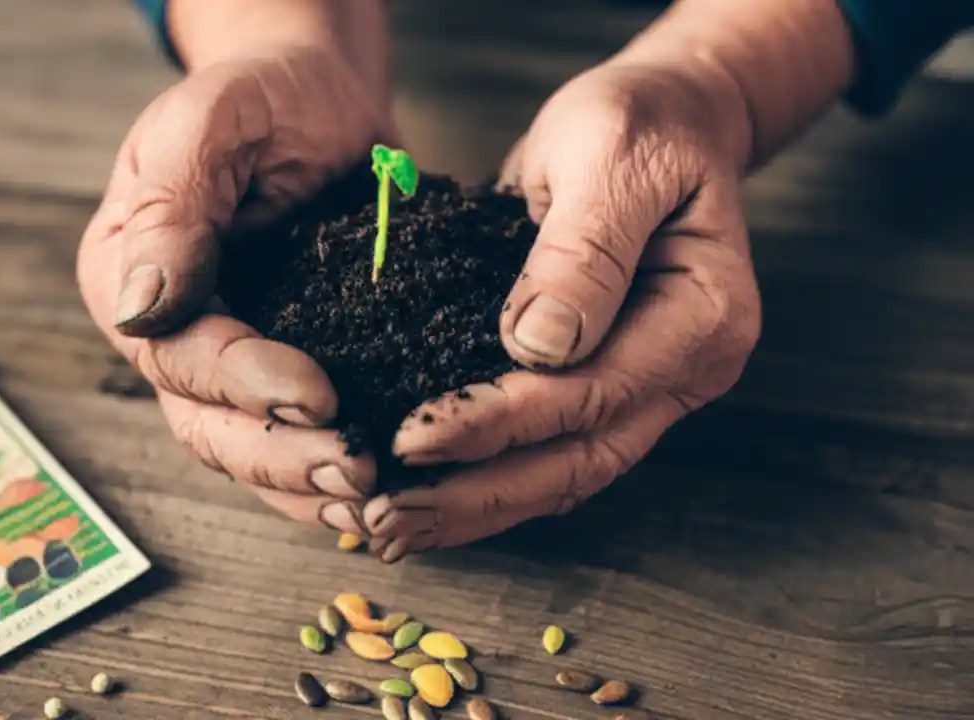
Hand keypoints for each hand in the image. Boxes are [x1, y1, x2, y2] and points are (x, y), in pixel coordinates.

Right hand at [77, 46, 391, 531]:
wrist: (317, 98)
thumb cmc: (260, 94)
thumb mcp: (209, 118)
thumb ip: (171, 203)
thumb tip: (140, 304)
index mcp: (126, 277)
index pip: (177, 355)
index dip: (244, 384)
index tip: (318, 394)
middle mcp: (164, 334)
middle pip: (207, 424)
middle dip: (280, 456)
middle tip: (354, 470)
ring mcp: (223, 361)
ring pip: (248, 451)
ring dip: (304, 482)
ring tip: (372, 492)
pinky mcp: (282, 369)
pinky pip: (294, 437)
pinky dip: (327, 471)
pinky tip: (380, 487)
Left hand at [361, 61, 762, 561]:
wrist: (662, 121)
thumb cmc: (637, 125)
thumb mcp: (610, 156)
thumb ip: (583, 248)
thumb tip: (537, 345)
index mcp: (701, 318)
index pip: (590, 394)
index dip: (497, 422)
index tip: (410, 439)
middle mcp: (684, 371)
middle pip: (577, 462)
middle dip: (475, 497)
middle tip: (383, 520)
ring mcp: (648, 387)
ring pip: (561, 474)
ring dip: (473, 508)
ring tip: (388, 530)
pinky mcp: (603, 386)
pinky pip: (546, 450)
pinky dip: (485, 478)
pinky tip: (424, 498)